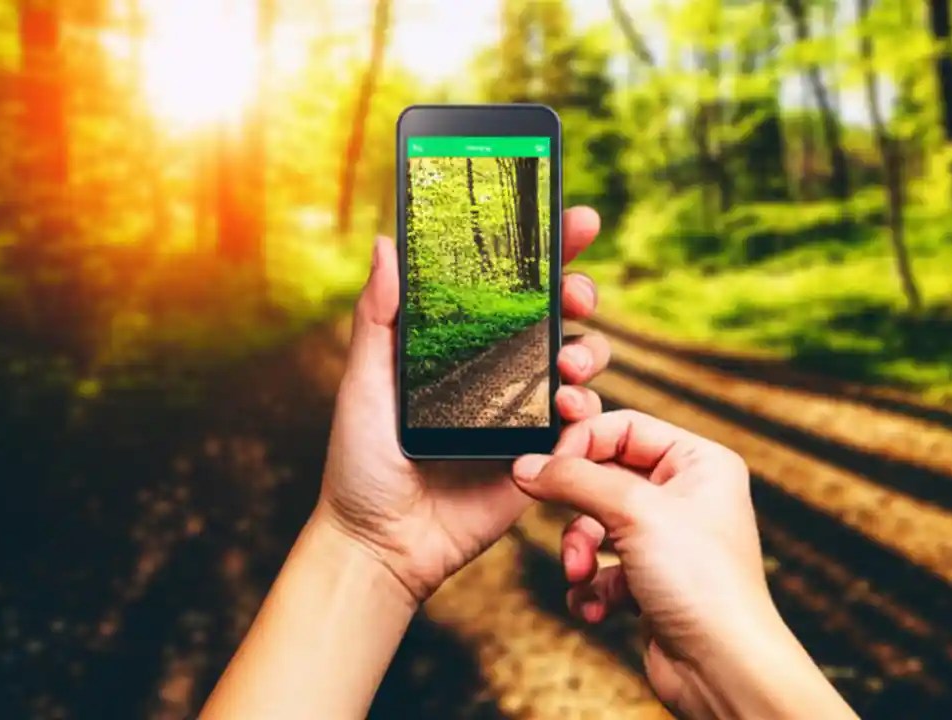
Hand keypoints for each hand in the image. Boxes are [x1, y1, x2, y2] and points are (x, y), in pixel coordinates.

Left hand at [317, 207, 610, 605]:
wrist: (381, 544)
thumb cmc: (361, 461)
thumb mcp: (364, 381)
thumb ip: (379, 316)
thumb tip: (387, 242)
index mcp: (458, 342)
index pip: (506, 283)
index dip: (545, 248)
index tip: (573, 219)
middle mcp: (496, 368)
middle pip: (556, 314)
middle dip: (579, 292)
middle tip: (577, 294)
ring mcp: (522, 410)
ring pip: (580, 362)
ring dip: (590, 350)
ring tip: (570, 364)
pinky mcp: (540, 453)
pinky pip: (581, 424)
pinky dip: (587, 410)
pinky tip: (571, 409)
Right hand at [511, 411, 853, 719]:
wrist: (721, 666)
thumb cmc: (703, 583)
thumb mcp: (632, 512)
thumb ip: (573, 479)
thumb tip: (527, 465)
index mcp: (698, 462)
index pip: (625, 427)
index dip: (582, 443)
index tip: (546, 467)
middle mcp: (685, 496)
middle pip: (603, 478)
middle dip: (577, 512)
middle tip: (559, 525)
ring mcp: (666, 539)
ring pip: (595, 526)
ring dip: (580, 554)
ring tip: (583, 577)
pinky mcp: (650, 579)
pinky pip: (602, 568)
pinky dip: (593, 588)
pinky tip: (599, 607)